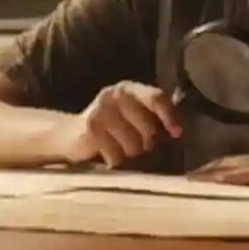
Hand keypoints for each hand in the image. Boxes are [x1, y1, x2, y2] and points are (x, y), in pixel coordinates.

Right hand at [55, 81, 182, 167]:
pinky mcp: (91, 130)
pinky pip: (117, 155)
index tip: (176, 133)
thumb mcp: (131, 114)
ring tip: (120, 148)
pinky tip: (107, 155)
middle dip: (147, 142)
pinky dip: (115, 160)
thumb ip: (152, 116)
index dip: (169, 116)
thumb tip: (178, 130)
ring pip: (134, 145)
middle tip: (139, 146)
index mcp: (130, 89)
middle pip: (148, 126)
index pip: (156, 98)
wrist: (70, 134)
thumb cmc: (110, 127)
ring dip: (130, 154)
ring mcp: (101, 111)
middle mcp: (115, 95)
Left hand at [188, 143, 248, 186]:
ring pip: (230, 168)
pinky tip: (214, 182)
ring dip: (208, 175)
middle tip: (177, 182)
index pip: (228, 164)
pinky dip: (228, 178)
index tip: (188, 178)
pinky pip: (247, 175)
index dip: (208, 171)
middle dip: (201, 173)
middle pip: (223, 165)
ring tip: (186, 183)